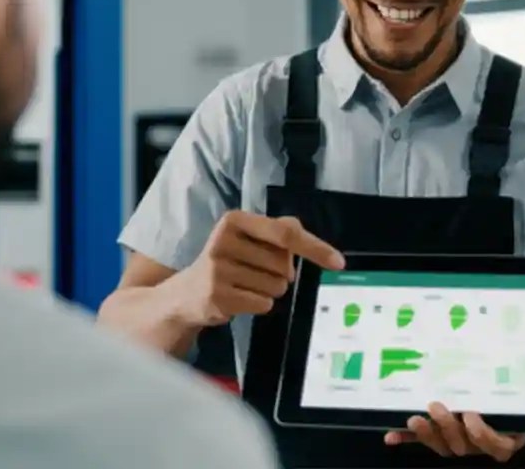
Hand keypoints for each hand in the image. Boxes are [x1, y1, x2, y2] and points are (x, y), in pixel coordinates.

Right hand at [177, 211, 344, 326]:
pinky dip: (259, 304)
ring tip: (245, 285)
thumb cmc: (227, 262)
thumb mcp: (247, 239)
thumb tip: (304, 235)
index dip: (315, 248)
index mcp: (235, 220)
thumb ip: (278, 231)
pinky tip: (239, 298)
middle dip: (281, 274)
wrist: (186, 294)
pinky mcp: (217, 296)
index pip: (286, 233)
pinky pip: (263, 303)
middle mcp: (223, 240)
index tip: (338, 262)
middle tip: (257, 272)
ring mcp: (218, 270)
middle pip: (283, 264)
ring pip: (276, 286)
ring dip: (269, 290)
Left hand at [383, 315, 524, 461]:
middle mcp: (488, 433)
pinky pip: (426, 438)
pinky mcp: (445, 426)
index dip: (486, 436)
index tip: (476, 416)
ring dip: (428, 435)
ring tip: (415, 415)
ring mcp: (465, 433)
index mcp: (516, 424)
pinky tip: (390, 433)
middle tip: (439, 406)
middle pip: (468, 446)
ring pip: (446, 444)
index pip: (501, 443)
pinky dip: (408, 437)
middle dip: (451, 431)